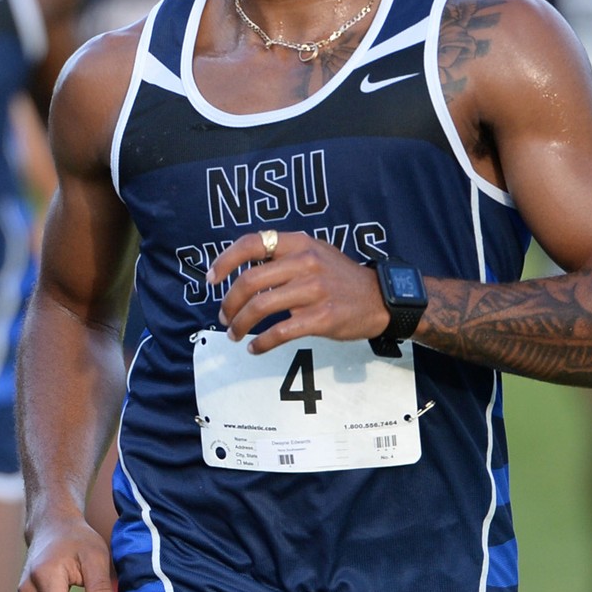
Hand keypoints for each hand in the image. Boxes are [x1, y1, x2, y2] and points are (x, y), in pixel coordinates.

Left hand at [207, 231, 388, 353]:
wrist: (380, 299)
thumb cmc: (341, 278)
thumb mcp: (315, 252)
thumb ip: (283, 257)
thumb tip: (242, 273)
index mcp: (299, 243)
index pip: (251, 243)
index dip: (225, 261)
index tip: (212, 279)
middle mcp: (305, 262)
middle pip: (249, 281)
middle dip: (229, 303)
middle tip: (224, 317)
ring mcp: (314, 290)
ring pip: (260, 307)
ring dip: (240, 324)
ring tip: (235, 334)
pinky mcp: (322, 317)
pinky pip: (280, 332)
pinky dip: (261, 343)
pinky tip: (255, 348)